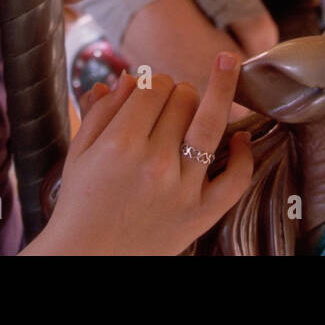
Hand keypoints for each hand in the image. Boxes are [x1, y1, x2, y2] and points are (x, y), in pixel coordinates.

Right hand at [40, 53, 253, 254]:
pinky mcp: (201, 214)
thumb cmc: (81, 204)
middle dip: (177, 91)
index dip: (153, 79)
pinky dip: (244, 154)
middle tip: (168, 104)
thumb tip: (128, 77)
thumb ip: (102, 111)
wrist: (87, 259)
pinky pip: (235, 179)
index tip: (149, 88)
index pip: (153, 85)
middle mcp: (154, 162)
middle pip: (183, 97)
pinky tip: (240, 137)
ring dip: (222, 90)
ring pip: (211, 123)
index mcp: (120, 143)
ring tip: (228, 65)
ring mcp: (182, 188)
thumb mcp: (79, 152)